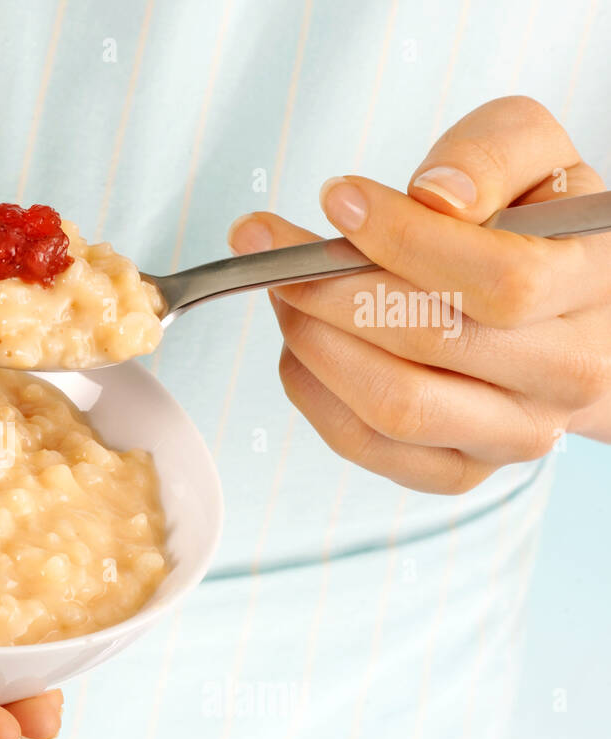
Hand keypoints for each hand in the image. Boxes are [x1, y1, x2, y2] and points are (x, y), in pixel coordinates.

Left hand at [229, 96, 610, 492]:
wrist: (560, 313)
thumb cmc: (533, 224)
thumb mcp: (534, 156)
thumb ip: (493, 153)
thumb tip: (435, 196)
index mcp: (595, 287)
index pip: (500, 277)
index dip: (403, 237)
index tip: (335, 196)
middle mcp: (566, 375)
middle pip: (432, 343)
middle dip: (330, 288)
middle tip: (272, 246)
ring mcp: (513, 436)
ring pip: (392, 404)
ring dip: (314, 341)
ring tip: (284, 289)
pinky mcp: (457, 473)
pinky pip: (363, 444)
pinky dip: (311, 390)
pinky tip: (301, 339)